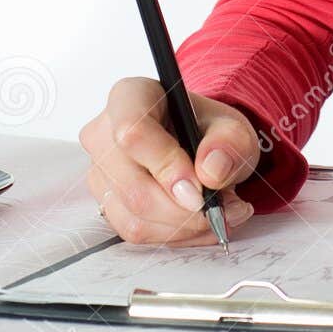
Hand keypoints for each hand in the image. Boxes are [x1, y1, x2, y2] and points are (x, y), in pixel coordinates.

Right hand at [78, 76, 260, 246]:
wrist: (202, 146)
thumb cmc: (209, 129)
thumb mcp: (232, 127)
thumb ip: (228, 143)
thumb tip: (211, 171)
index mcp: (130, 96)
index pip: (133, 132)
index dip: (166, 166)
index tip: (199, 190)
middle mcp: (103, 134)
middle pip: (133, 186)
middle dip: (184, 209)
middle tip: (224, 209)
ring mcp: (100, 172)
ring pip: (135, 216)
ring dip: (184, 226)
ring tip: (220, 212)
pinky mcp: (107, 204)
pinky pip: (137, 232)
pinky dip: (175, 235)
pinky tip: (200, 223)